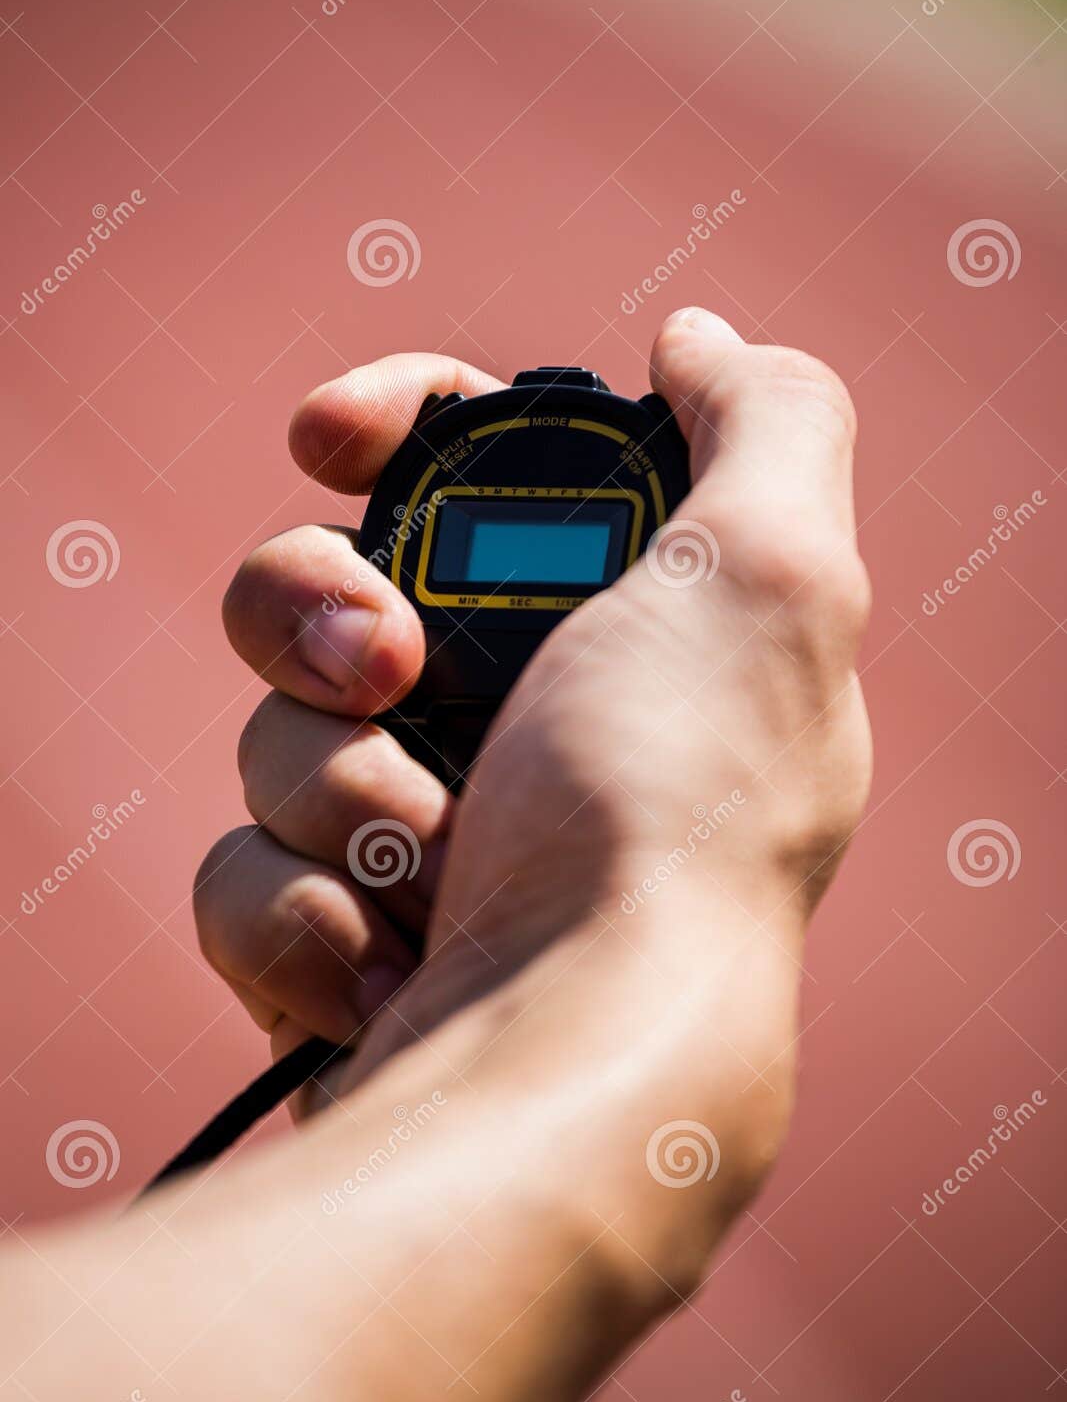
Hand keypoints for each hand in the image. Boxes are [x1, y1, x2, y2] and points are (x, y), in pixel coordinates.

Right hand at [195, 311, 871, 1181]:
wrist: (578, 1058)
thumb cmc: (675, 812)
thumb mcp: (777, 573)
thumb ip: (764, 419)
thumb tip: (694, 343)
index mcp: (618, 633)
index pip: (467, 479)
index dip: (387, 428)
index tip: (329, 436)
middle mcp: (522, 734)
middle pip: (325, 594)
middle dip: (316, 616)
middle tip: (381, 670)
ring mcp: (426, 846)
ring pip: (276, 738)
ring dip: (340, 789)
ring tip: (430, 859)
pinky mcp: (342, 947)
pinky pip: (243, 874)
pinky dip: (305, 913)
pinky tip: (387, 965)